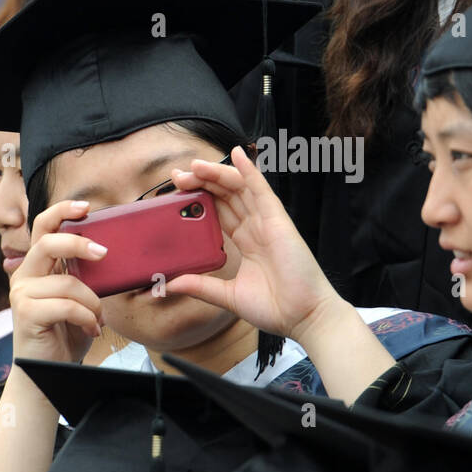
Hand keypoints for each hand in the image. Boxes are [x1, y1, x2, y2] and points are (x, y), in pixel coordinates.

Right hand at [9, 199, 105, 363]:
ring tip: (98, 318)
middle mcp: (25, 275)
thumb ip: (83, 275)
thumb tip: (107, 252)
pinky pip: (67, 306)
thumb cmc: (66, 332)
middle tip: (103, 253)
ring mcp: (22, 294)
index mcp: (38, 266)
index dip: (62, 211)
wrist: (49, 370)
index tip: (86, 207)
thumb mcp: (79, 297)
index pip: (43, 227)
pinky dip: (87, 318)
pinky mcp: (26, 313)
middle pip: (47, 244)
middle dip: (78, 243)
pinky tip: (91, 330)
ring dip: (93, 302)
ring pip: (68, 283)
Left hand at [168, 146, 344, 343]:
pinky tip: (236, 155)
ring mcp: (267, 222)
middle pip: (225, 196)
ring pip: (239, 188)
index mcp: (246, 242)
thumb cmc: (274, 307)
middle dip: (201, 182)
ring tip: (194, 165)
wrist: (302, 317)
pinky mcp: (278, 220)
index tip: (177, 191)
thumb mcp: (227, 295)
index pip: (218, 211)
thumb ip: (200, 286)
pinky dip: (249, 171)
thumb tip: (168, 286)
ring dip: (217, 173)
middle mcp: (256, 228)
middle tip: (177, 176)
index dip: (200, 198)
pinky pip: (260, 190)